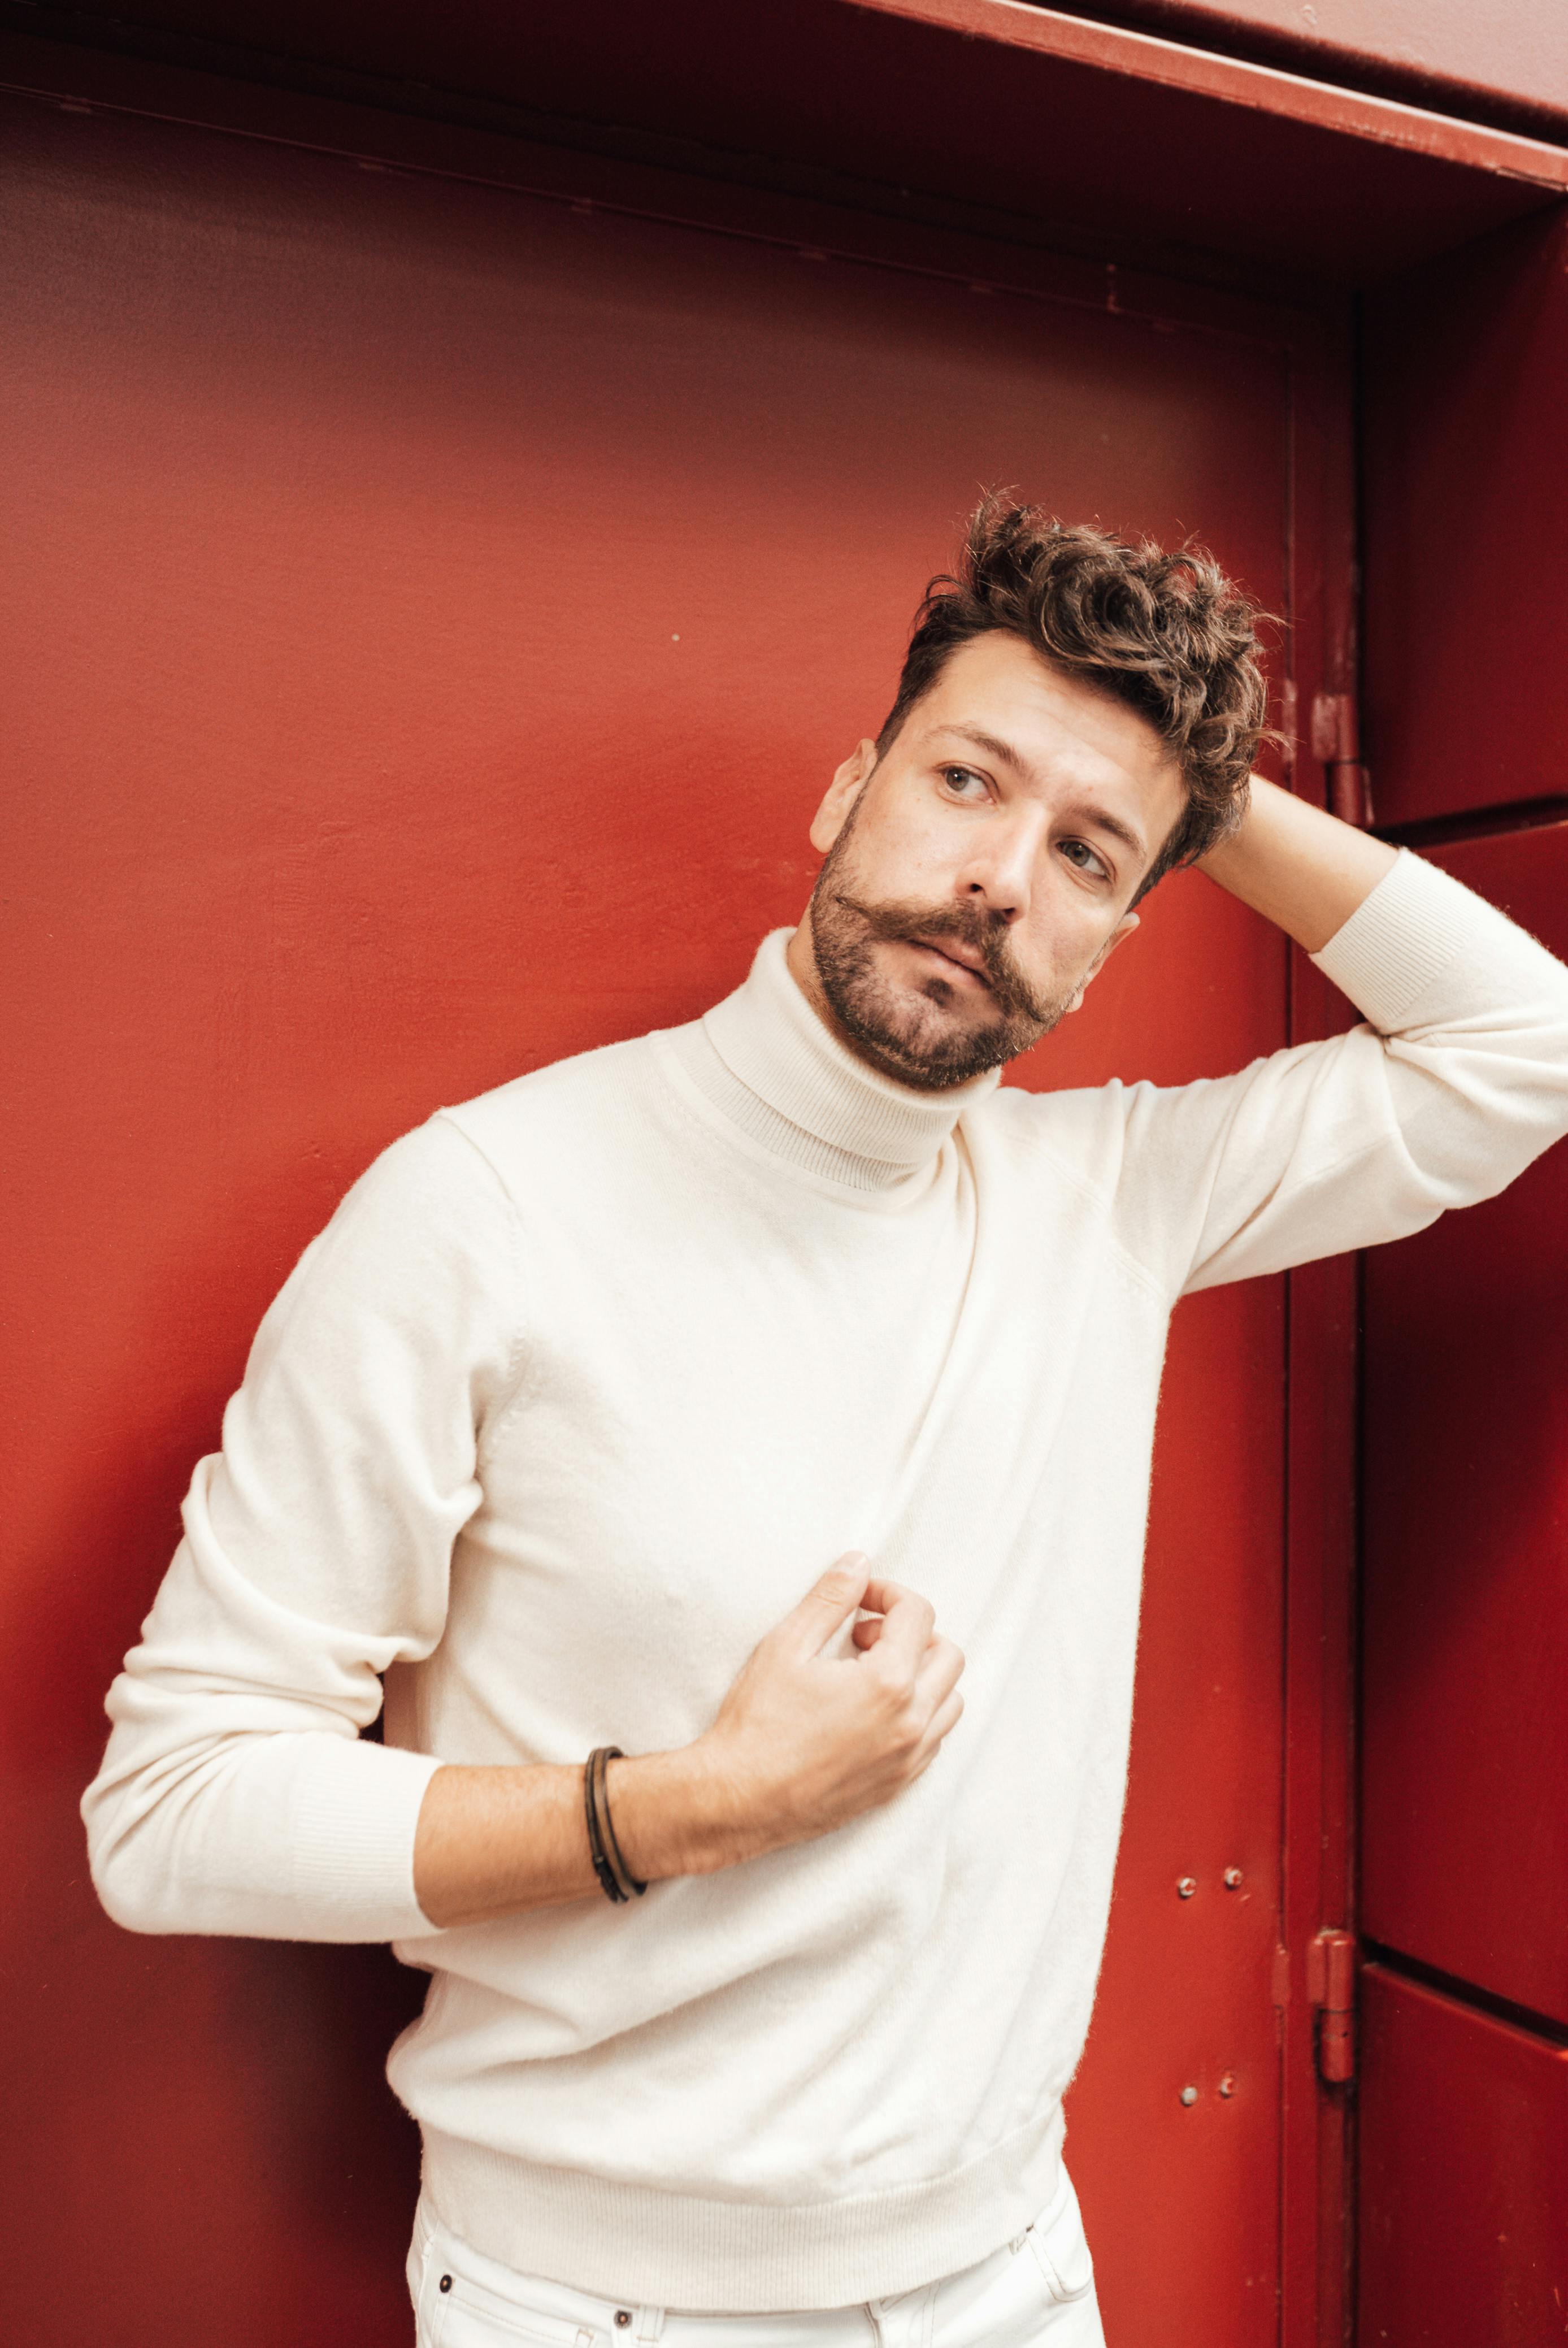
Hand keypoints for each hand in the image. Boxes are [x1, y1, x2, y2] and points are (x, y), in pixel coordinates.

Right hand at [682, 1553, 965, 1867]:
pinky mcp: (898, 1785)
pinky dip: (918, 1714)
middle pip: (948, 1655)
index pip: (918, 1614)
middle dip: (911, 1632)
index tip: (858, 1599)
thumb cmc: (757, 1724)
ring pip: (950, 1701)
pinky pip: (934, 1740)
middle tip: (863, 1635)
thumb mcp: (786, 1646)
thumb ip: (830, 1599)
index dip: (887, 1593)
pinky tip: (873, 1710)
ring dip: (922, 1674)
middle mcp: (911, 1723)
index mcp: (888, 1683)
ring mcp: (908, 1759)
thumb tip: (858, 1563)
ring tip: (872, 1672)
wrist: (739, 1800)